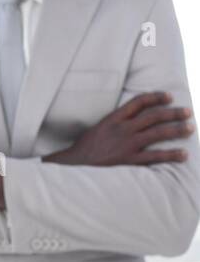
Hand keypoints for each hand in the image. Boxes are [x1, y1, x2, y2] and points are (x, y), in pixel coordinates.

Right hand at [44, 91, 191, 166]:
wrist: (73, 164)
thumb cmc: (85, 147)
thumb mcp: (98, 128)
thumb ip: (115, 122)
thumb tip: (132, 119)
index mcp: (113, 119)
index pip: (138, 102)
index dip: (156, 97)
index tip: (169, 96)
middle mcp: (122, 129)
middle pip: (153, 116)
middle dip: (173, 113)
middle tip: (188, 112)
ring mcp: (127, 144)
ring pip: (158, 133)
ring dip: (177, 129)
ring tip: (191, 127)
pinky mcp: (129, 160)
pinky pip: (155, 156)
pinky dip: (171, 155)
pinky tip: (184, 154)